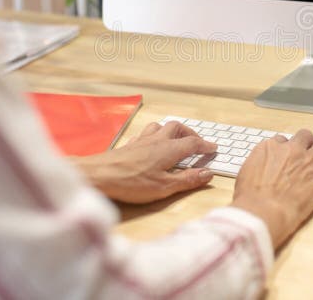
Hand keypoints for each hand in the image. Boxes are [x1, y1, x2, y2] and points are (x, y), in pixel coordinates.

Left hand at [73, 120, 216, 203]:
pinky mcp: (129, 145)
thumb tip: (208, 173)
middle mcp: (157, 140)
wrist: (98, 175)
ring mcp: (142, 141)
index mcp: (169, 150)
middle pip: (178, 127)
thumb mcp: (164, 187)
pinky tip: (150, 144)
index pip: (193, 143)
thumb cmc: (131, 183)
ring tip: (176, 139)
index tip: (213, 148)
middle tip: (197, 142)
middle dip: (190, 133)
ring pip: (160, 126)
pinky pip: (145, 133)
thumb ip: (188, 179)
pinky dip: (154, 135)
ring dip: (172, 130)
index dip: (205, 145)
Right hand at [231, 129, 312, 247]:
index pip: (282, 140)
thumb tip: (262, 166)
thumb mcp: (246, 172)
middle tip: (305, 155)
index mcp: (270, 147)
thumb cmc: (250, 197)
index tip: (284, 158)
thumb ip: (258, 163)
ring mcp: (307, 162)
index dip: (284, 149)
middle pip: (305, 135)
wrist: (263, 211)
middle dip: (306, 143)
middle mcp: (291, 150)